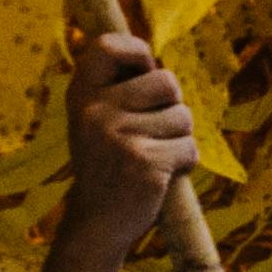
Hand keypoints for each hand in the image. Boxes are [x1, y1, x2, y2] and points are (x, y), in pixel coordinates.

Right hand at [61, 27, 198, 258]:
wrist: (96, 225)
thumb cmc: (107, 166)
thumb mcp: (96, 121)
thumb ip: (117, 89)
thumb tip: (151, 56)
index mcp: (81, 96)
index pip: (107, 46)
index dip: (137, 50)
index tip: (145, 68)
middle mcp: (95, 112)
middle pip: (166, 81)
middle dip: (172, 106)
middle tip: (153, 132)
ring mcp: (118, 137)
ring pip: (183, 117)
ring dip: (179, 139)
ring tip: (153, 158)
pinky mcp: (144, 163)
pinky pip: (189, 148)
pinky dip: (184, 163)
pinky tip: (161, 176)